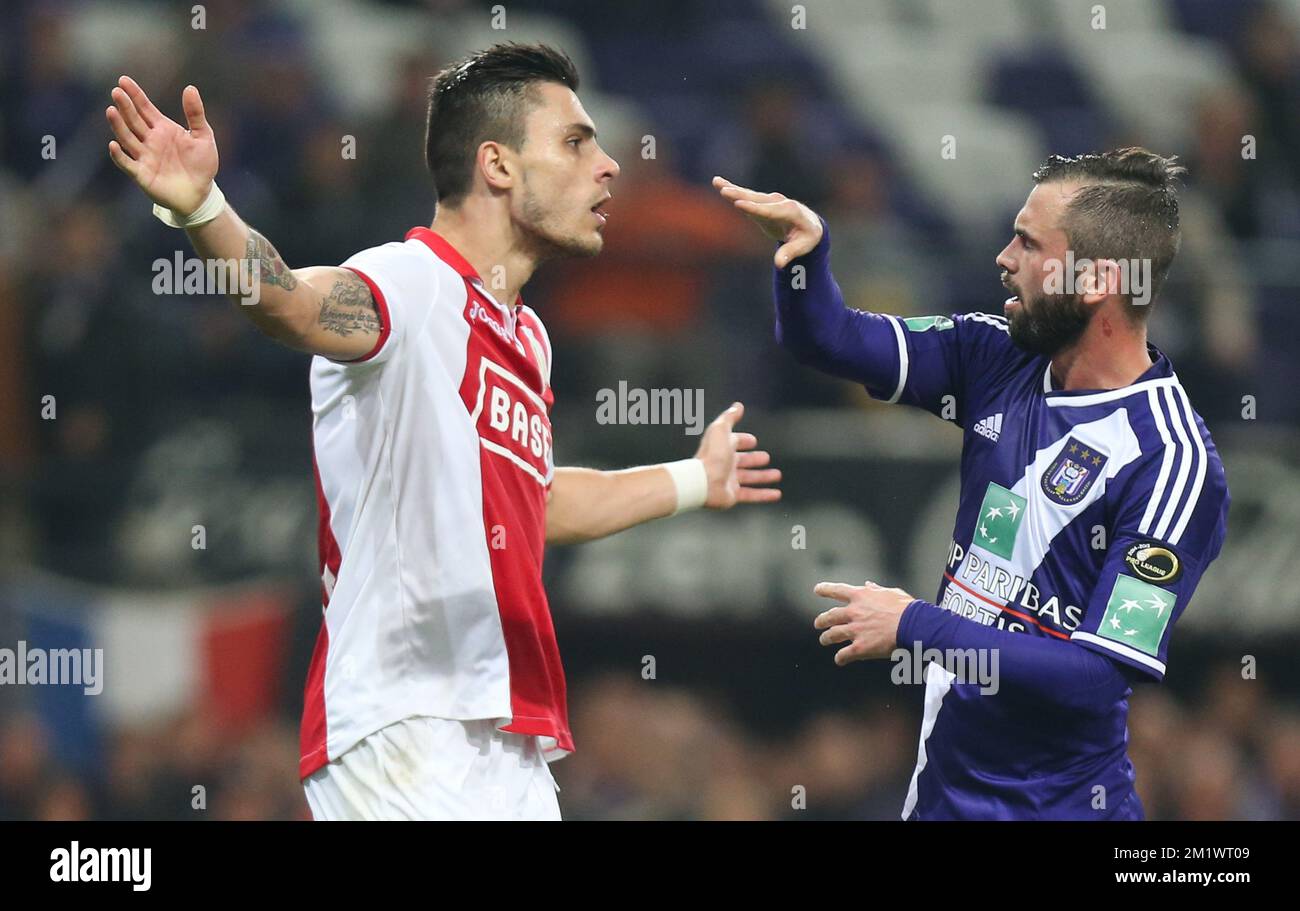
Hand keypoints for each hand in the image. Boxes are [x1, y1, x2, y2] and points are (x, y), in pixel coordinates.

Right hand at [106, 76, 218, 215]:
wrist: (201, 194)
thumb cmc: (202, 165)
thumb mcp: (204, 137)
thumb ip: (195, 114)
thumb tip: (190, 88)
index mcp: (162, 128)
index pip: (145, 108)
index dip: (135, 94)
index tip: (123, 80)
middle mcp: (149, 140)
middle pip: (133, 120)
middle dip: (125, 106)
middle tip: (116, 92)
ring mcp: (144, 156)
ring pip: (127, 138)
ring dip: (118, 126)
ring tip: (111, 111)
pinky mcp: (142, 174)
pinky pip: (127, 163)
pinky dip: (119, 155)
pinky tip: (113, 144)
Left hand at [693, 402, 780, 508]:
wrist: (703, 482)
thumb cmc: (711, 455)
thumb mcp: (721, 430)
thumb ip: (729, 417)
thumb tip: (738, 405)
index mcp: (723, 448)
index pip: (735, 442)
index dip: (744, 440)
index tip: (753, 441)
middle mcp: (725, 464)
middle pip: (743, 461)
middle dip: (754, 459)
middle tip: (766, 457)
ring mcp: (729, 480)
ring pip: (750, 478)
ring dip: (763, 476)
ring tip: (777, 475)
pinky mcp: (733, 495)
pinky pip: (752, 495)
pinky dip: (764, 495)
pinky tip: (776, 494)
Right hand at [713, 175, 823, 268]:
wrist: (809, 224)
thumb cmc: (807, 236)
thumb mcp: (803, 246)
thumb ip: (790, 253)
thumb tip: (779, 264)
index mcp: (789, 211)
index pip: (768, 211)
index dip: (753, 208)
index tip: (739, 204)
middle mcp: (778, 202)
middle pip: (756, 199)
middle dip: (740, 195)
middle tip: (725, 191)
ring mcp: (769, 200)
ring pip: (748, 195)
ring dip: (733, 189)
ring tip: (717, 182)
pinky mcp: (761, 203)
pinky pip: (745, 196)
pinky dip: (733, 190)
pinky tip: (718, 182)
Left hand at [813, 580, 914, 664]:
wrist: (913, 625)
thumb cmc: (906, 608)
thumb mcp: (891, 592)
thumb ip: (877, 590)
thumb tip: (869, 585)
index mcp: (861, 596)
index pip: (837, 590)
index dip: (825, 589)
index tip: (817, 590)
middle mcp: (854, 612)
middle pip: (830, 616)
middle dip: (822, 620)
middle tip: (818, 623)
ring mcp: (855, 630)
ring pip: (833, 635)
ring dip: (826, 638)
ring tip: (824, 640)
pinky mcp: (860, 647)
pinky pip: (844, 654)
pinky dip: (840, 658)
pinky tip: (839, 660)